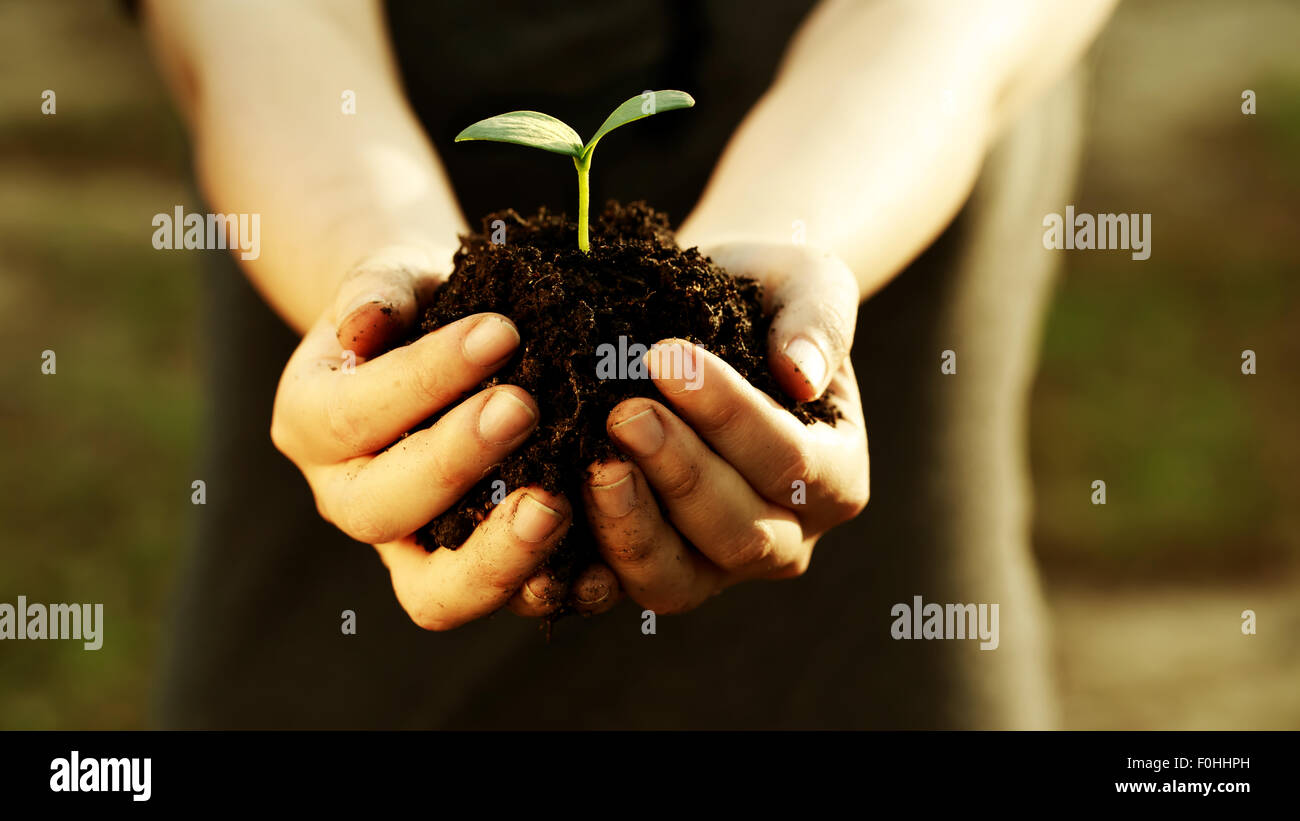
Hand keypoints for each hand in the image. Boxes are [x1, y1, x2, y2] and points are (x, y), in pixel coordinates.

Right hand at [270, 245, 621, 629]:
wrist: (443, 339)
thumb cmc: (419, 306)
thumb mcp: (390, 278)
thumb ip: (376, 293)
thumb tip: (364, 325)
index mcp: (311, 425)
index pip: (354, 415)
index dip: (423, 379)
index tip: (501, 331)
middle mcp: (348, 498)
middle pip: (382, 509)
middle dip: (454, 462)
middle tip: (524, 409)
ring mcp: (410, 549)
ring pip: (435, 592)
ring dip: (500, 554)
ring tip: (557, 503)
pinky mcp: (474, 575)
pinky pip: (506, 603)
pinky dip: (556, 590)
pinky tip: (602, 565)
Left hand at [582, 242, 867, 612]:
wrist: (698, 318)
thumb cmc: (762, 296)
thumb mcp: (807, 283)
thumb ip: (818, 321)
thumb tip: (800, 373)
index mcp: (835, 478)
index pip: (791, 462)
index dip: (732, 417)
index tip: (669, 359)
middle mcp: (784, 538)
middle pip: (739, 533)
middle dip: (678, 473)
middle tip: (623, 413)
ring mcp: (713, 568)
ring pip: (674, 580)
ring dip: (630, 525)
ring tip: (591, 463)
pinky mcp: (646, 572)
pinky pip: (611, 588)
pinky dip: (578, 565)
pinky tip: (542, 516)